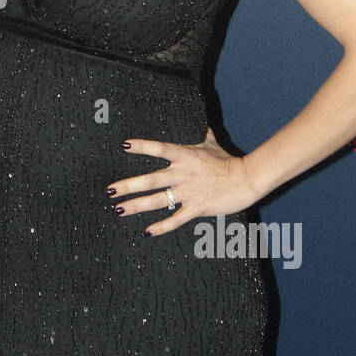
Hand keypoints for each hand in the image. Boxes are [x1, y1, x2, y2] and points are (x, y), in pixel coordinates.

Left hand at [104, 129, 256, 235]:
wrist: (246, 180)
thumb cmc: (228, 161)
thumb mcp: (212, 144)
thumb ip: (203, 136)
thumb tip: (205, 124)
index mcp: (185, 156)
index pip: (160, 149)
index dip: (143, 147)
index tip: (125, 145)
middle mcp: (183, 174)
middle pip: (151, 180)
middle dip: (129, 186)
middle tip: (110, 190)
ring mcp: (189, 192)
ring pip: (158, 201)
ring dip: (137, 206)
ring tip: (119, 210)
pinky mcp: (197, 208)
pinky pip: (176, 219)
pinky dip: (162, 227)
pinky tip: (147, 231)